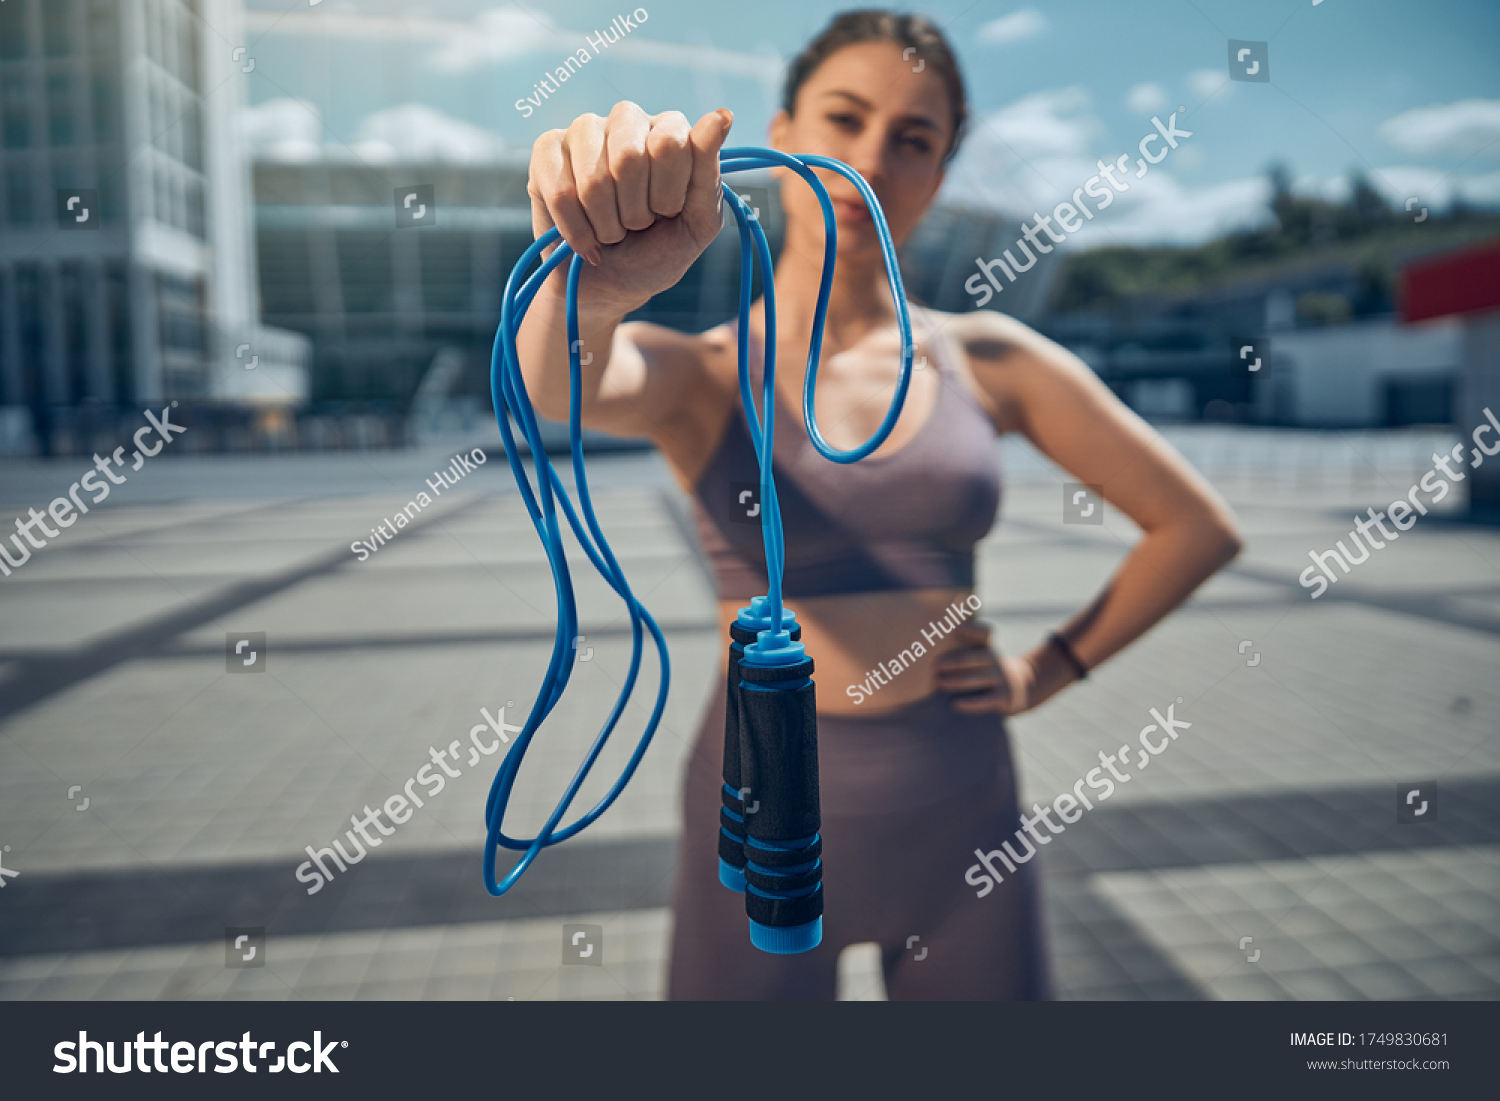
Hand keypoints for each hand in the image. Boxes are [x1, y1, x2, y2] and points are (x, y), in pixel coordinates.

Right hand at [527, 102, 733, 314]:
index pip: (670, 143)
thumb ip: (709, 171)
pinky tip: (584, 237)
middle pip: (628, 158)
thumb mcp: (697, 223)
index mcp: (670, 130)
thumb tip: (722, 115)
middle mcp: (628, 120)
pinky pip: (559, 191)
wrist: (608, 288)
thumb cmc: (656, 253)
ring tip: (611, 230)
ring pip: (593, 178)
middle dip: (636, 212)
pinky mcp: (546, 151)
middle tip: (637, 224)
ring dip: (606, 224)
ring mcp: (585, 131)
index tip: (668, 213)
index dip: (668, 195)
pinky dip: (576, 229)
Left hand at [935, 621, 1037, 715]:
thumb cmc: (986, 667)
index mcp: (987, 646)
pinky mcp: (1004, 697)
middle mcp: (995, 659)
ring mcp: (1001, 678)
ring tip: (940, 684)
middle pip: (978, 657)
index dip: (973, 630)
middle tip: (936, 665)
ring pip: (979, 679)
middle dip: (957, 661)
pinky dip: (970, 703)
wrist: (1021, 687)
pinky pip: (985, 700)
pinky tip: (954, 704)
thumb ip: (960, 646)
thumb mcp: (980, 653)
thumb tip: (927, 643)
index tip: (957, 628)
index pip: (984, 633)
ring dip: (957, 681)